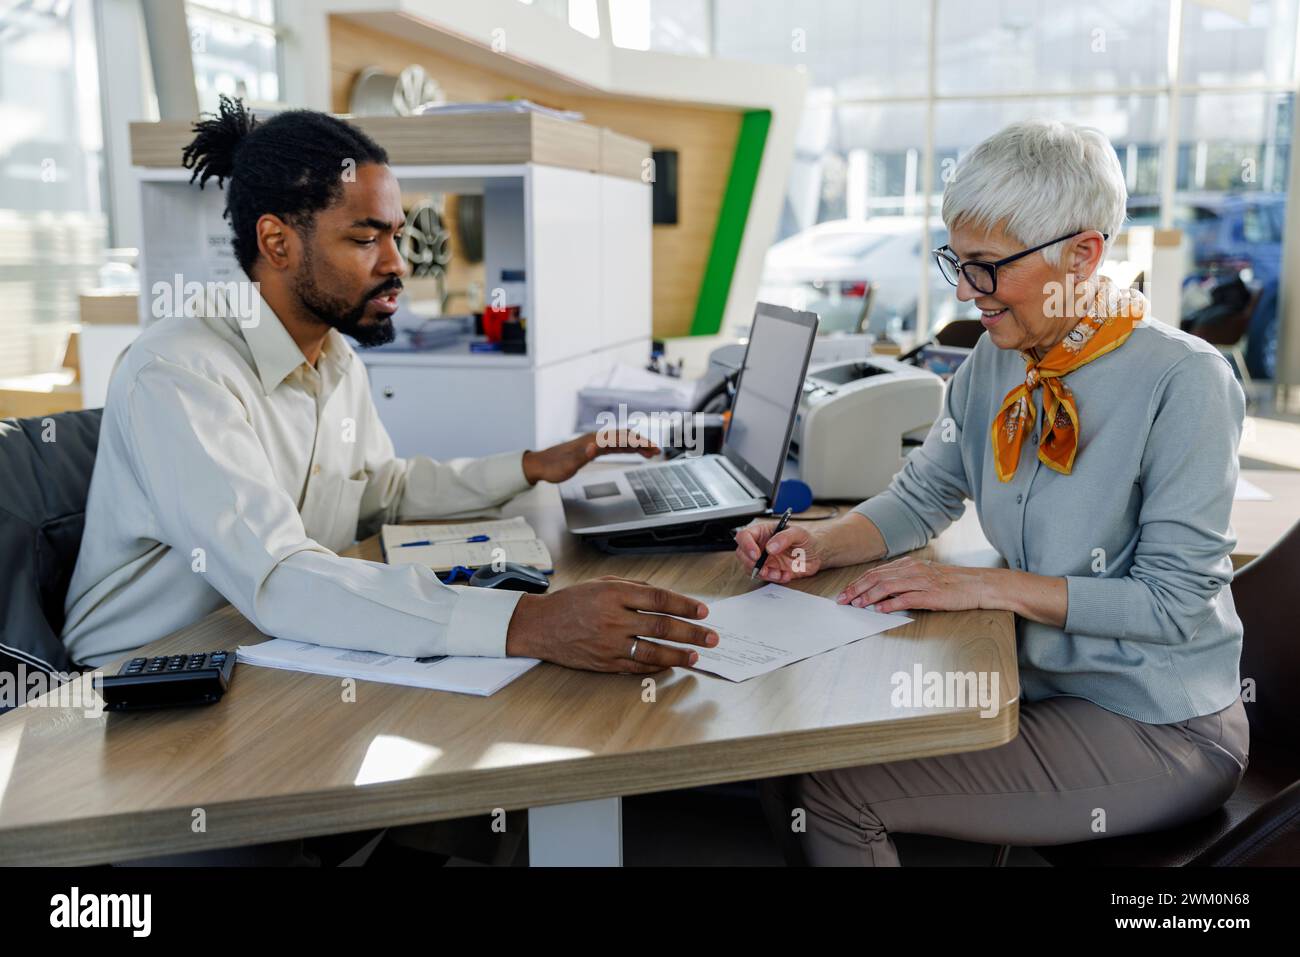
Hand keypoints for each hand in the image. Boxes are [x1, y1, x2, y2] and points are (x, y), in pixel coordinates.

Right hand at [505, 577, 716, 672]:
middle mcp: (613, 618)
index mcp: (614, 594)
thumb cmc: (572, 601)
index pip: (659, 599)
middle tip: (711, 637)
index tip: (702, 611)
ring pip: (653, 650)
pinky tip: (670, 663)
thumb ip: (634, 587)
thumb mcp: (601, 582)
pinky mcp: (605, 663)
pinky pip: (637, 667)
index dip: (685, 605)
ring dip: (679, 654)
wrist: (541, 626)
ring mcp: (609, 643)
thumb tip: (665, 597)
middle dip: (692, 633)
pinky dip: (657, 666)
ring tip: (696, 655)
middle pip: (662, 626)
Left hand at [521, 430, 657, 484]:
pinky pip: (614, 446)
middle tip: (657, 450)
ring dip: (637, 445)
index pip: (621, 439)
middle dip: (642, 442)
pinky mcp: (592, 448)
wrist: (540, 464)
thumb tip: (594, 447)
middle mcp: (595, 439)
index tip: (651, 448)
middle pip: (624, 437)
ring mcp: (594, 442)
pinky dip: (627, 448)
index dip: (638, 443)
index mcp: (593, 441)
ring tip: (651, 452)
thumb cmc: (553, 466)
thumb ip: (582, 455)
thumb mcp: (567, 465)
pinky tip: (633, 451)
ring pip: (621, 441)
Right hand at [734, 521, 824, 582]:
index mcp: (763, 532)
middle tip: (765, 568)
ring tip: (779, 573)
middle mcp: (760, 545)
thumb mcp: (798, 533)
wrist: (816, 554)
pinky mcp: (770, 570)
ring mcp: (764, 559)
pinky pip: (765, 577)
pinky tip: (785, 575)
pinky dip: (774, 579)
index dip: (746, 545)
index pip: (745, 536)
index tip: (756, 555)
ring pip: (751, 568)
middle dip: (751, 564)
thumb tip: (770, 547)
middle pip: (742, 554)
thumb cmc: (806, 539)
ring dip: (764, 574)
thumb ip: (784, 537)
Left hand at [836, 556, 992, 612]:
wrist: (978, 585)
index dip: (858, 582)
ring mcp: (921, 581)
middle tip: (843, 600)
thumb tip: (882, 592)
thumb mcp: (924, 576)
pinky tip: (879, 610)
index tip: (846, 592)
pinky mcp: (931, 594)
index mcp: (909, 564)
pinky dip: (890, 604)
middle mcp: (912, 570)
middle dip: (857, 589)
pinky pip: (905, 598)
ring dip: (868, 596)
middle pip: (877, 577)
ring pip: (887, 586)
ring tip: (856, 605)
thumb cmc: (952, 583)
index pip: (877, 572)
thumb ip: (904, 581)